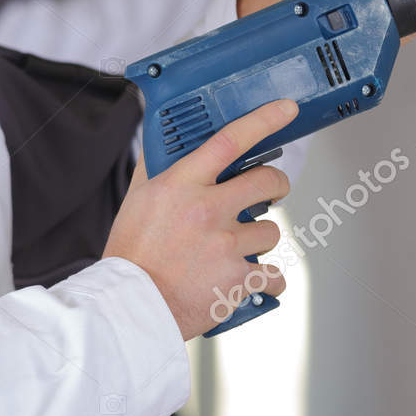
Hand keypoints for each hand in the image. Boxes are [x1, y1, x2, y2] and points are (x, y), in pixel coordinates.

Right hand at [103, 99, 296, 340]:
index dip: (263, 120)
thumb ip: (155, 167)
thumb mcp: (137, 199)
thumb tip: (162, 139)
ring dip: (260, 240)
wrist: (131, 306)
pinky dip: (267, 280)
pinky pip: (273, 274)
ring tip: (237, 249)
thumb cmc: (131, 254)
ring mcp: (226, 244)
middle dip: (277, 185)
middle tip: (271, 192)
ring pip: (271, 231)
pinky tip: (252, 280)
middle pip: (267, 182)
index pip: (229, 140)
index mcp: (181, 184)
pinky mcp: (239, 278)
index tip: (285, 109)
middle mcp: (207, 209)